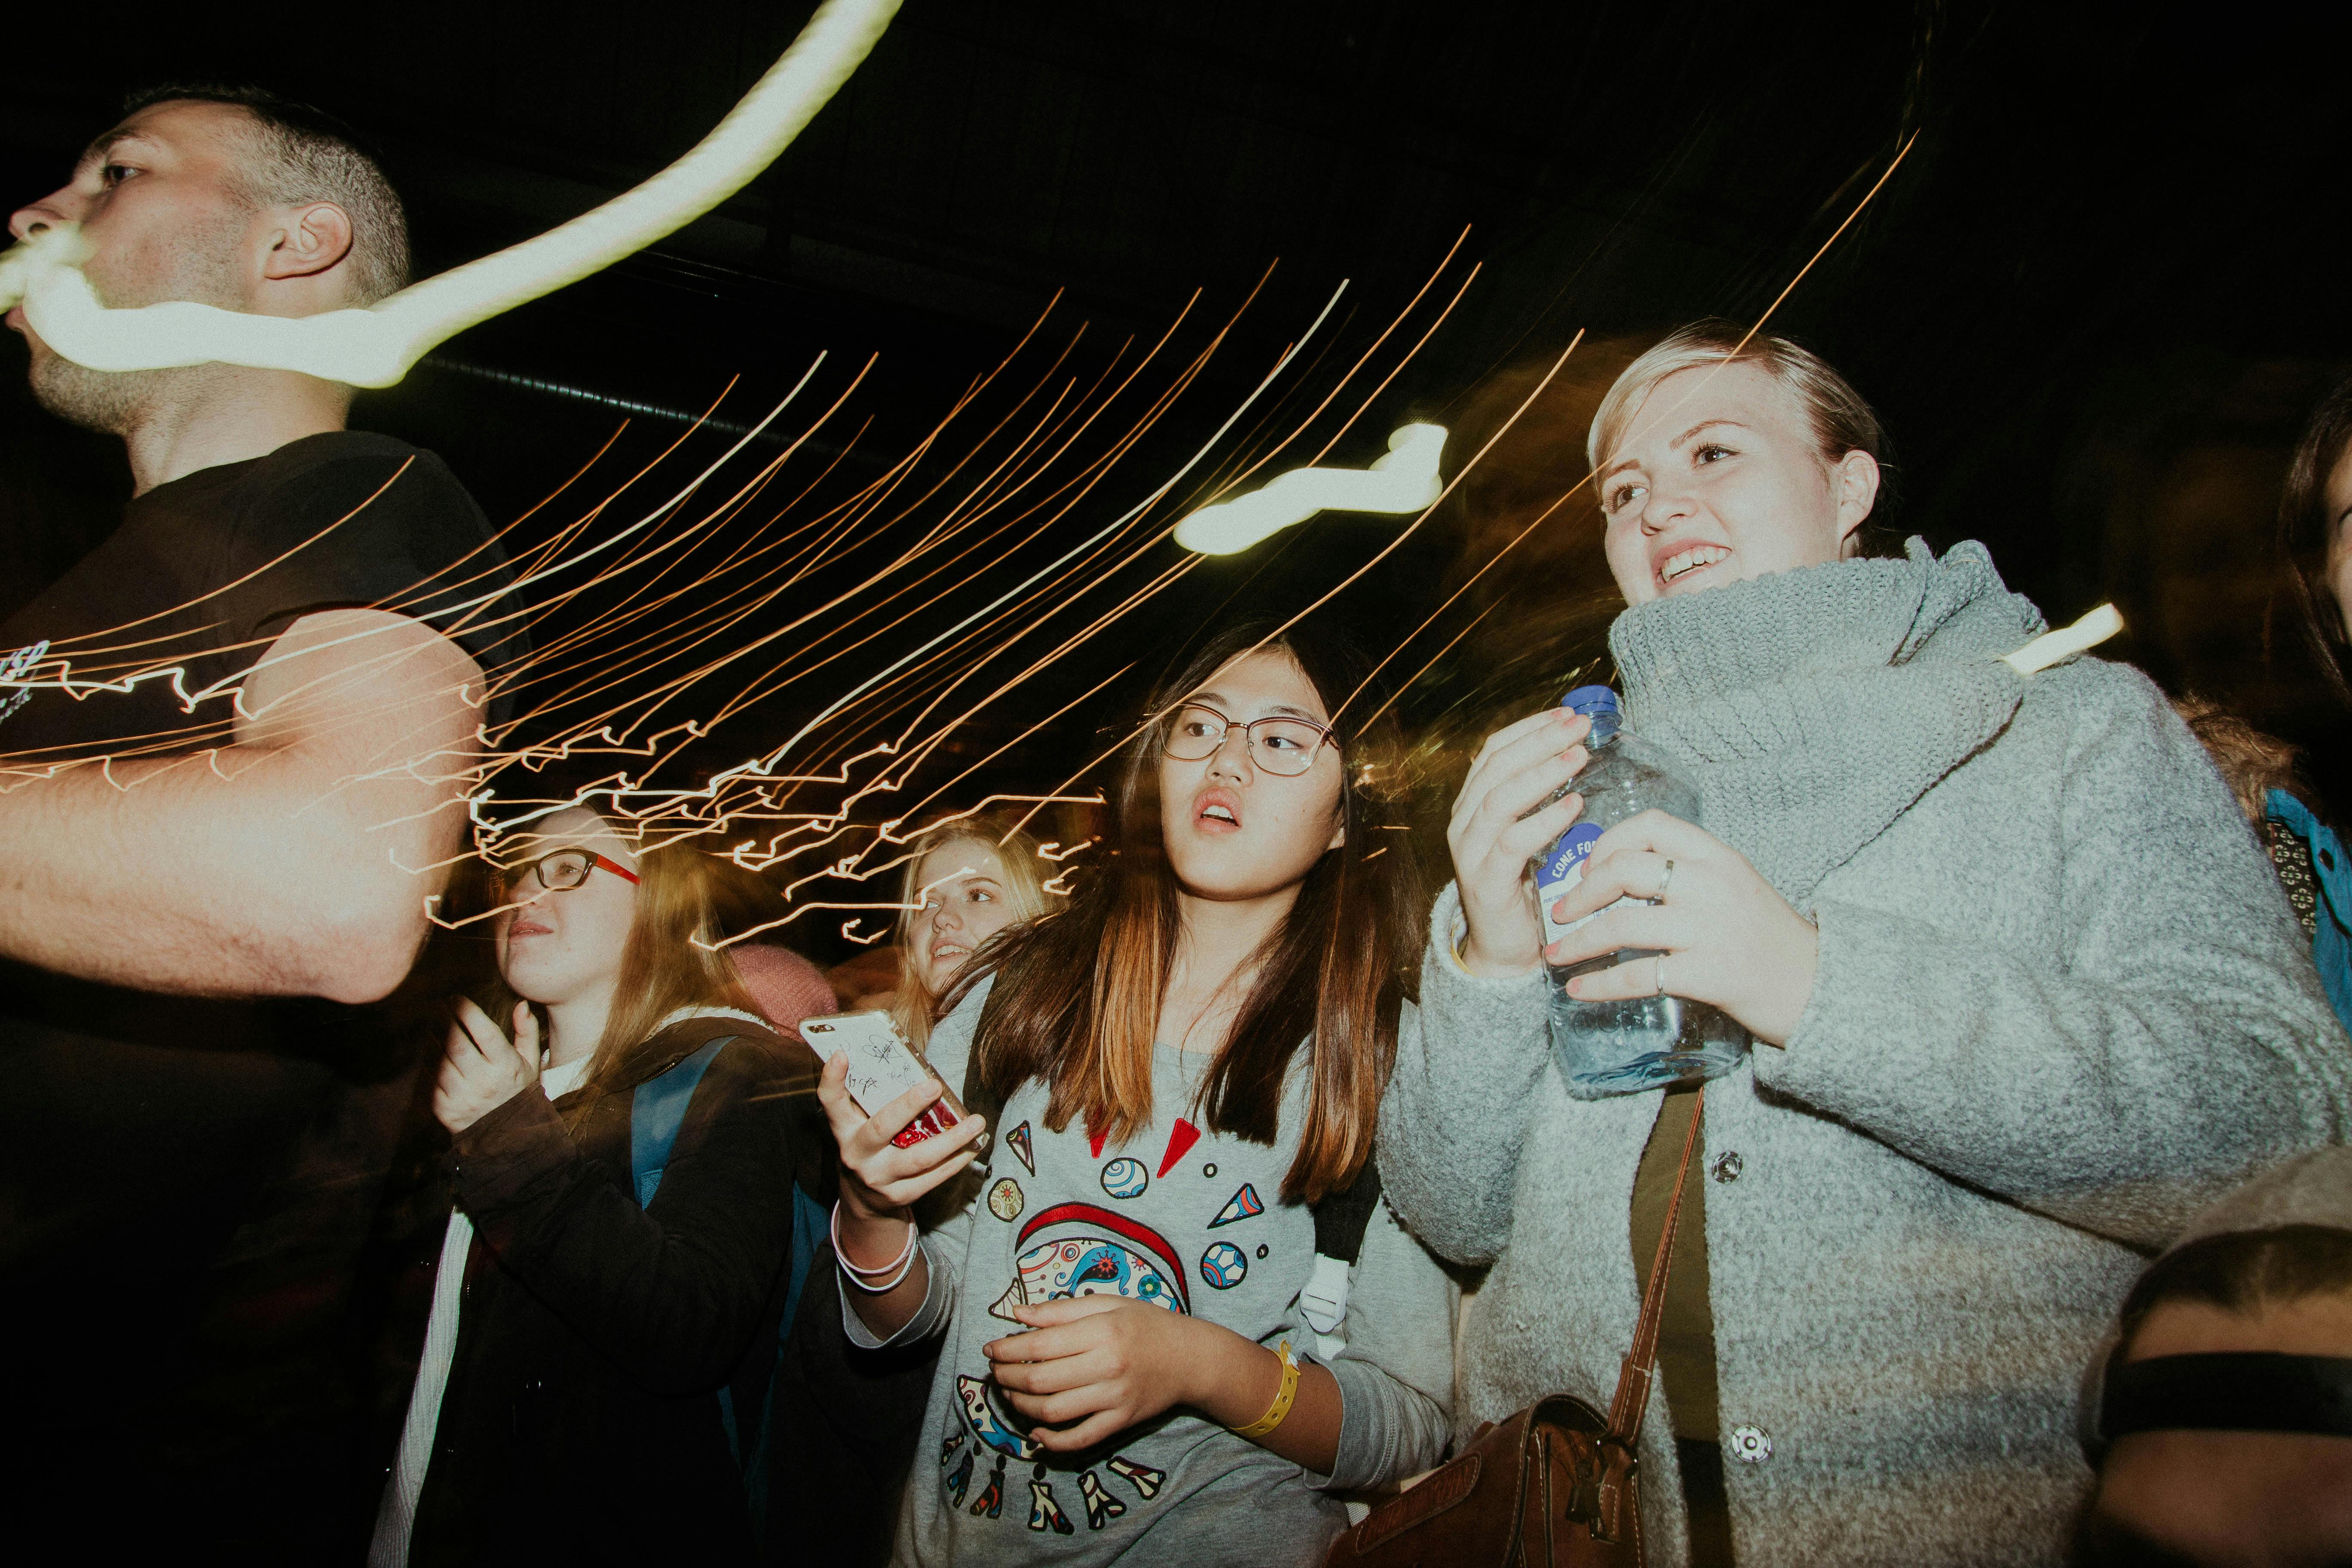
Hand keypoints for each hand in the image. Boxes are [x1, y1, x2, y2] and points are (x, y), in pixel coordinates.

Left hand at [434, 997, 541, 1133]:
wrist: (506, 1133)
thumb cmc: (517, 1089)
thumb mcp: (530, 1061)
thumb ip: (527, 1031)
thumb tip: (520, 1004)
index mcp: (506, 1067)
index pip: (484, 1033)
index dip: (467, 1012)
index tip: (456, 998)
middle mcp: (483, 1082)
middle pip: (456, 1044)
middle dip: (444, 1019)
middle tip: (438, 1005)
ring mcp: (462, 1097)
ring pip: (439, 1059)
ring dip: (432, 1037)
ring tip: (433, 1023)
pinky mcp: (444, 1109)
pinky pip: (429, 1078)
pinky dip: (428, 1060)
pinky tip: (430, 1047)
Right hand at [815, 1053, 986, 1226]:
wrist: (863, 1201)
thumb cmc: (869, 1147)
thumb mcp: (860, 1124)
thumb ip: (875, 1100)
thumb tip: (913, 1066)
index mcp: (843, 1129)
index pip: (831, 1102)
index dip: (832, 1079)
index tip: (842, 1055)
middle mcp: (857, 1154)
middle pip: (882, 1128)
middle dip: (909, 1105)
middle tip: (934, 1086)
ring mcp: (878, 1178)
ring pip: (918, 1158)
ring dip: (952, 1139)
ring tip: (977, 1121)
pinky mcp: (899, 1196)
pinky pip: (933, 1177)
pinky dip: (957, 1161)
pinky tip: (973, 1146)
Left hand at [985, 1297, 1209, 1451]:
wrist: (1190, 1358)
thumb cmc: (1147, 1324)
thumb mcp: (1108, 1304)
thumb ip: (1061, 1310)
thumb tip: (1017, 1315)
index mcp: (1101, 1332)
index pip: (1039, 1346)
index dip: (1007, 1349)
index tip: (990, 1350)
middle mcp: (1106, 1366)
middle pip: (1039, 1380)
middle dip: (1007, 1378)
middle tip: (995, 1373)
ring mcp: (1113, 1398)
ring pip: (1052, 1411)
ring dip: (1020, 1406)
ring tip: (1009, 1395)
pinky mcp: (1120, 1422)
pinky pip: (1079, 1439)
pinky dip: (1052, 1441)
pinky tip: (1036, 1431)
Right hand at [1447, 707, 1590, 975]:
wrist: (1505, 951)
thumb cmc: (1525, 888)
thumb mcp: (1530, 835)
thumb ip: (1540, 800)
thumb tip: (1576, 754)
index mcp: (1472, 805)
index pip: (1493, 751)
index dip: (1529, 727)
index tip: (1567, 712)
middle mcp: (1464, 823)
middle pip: (1496, 767)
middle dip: (1540, 741)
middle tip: (1579, 726)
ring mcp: (1470, 852)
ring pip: (1500, 799)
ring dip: (1542, 773)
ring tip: (1579, 758)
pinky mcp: (1484, 882)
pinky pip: (1512, 843)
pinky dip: (1544, 821)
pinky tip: (1574, 806)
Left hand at [1544, 809, 1818, 1044]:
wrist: (1816, 986)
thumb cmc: (1768, 937)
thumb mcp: (1735, 885)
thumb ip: (1688, 873)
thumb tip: (1622, 874)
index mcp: (1717, 857)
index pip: (1651, 826)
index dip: (1608, 841)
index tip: (1588, 865)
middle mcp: (1711, 886)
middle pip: (1625, 870)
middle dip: (1581, 891)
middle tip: (1561, 911)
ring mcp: (1708, 930)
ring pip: (1622, 924)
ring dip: (1578, 941)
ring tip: (1555, 954)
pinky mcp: (1705, 975)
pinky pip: (1636, 975)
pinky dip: (1599, 984)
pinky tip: (1578, 990)